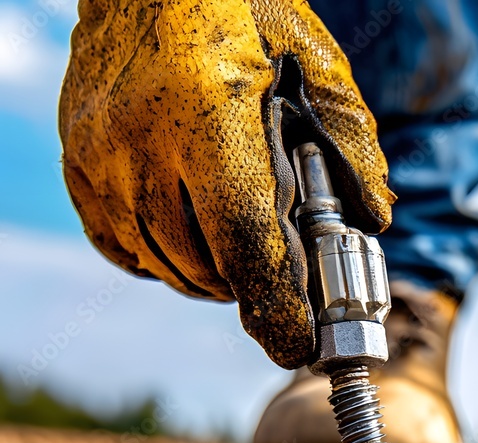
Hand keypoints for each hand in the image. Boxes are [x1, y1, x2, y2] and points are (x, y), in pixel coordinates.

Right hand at [59, 0, 393, 367]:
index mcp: (208, 117)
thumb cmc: (241, 10)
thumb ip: (352, 139)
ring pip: (167, 264)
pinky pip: (123, 247)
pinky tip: (192, 234)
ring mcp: (98, 154)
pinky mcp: (76, 160)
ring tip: (239, 244)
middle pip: (207, 265)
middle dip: (253, 284)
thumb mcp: (313, 59)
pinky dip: (164, 258)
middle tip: (280, 271)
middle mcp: (141, 142)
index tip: (296, 346)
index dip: (275, 308)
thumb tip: (374, 219)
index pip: (245, 244)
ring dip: (212, 273)